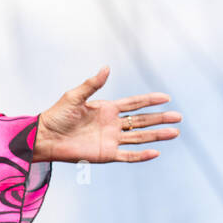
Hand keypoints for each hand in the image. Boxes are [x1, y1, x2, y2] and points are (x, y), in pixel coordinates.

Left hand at [33, 65, 180, 163]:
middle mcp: (112, 124)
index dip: (149, 101)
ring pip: (139, 137)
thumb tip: (107, 67)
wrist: (45, 137)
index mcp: (106, 109)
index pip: (133, 104)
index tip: (166, 97)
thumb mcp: (74, 96)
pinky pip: (127, 155)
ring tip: (175, 132)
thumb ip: (92, 84)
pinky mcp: (106, 154)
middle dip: (159, 118)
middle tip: (178, 117)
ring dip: (157, 135)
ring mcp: (111, 140)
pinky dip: (141, 155)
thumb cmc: (57, 115)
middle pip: (141, 121)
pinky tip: (155, 152)